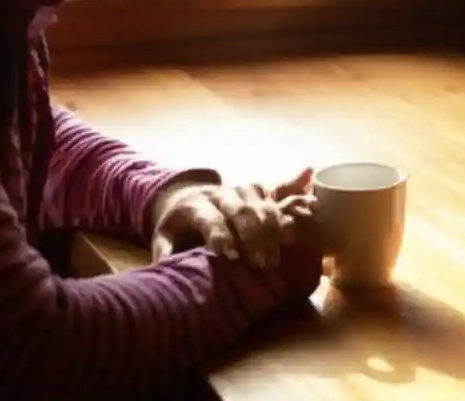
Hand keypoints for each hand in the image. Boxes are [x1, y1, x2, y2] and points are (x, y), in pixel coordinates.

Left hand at [151, 168, 314, 266]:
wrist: (186, 193)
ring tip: (277, 258)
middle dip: (253, 237)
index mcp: (195, 205)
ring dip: (273, 231)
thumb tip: (164, 273)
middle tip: (261, 265)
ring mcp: (241, 190)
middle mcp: (220, 194)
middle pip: (241, 211)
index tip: (231, 257)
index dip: (221, 235)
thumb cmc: (177, 225)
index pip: (210, 219)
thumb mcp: (163, 236)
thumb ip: (164, 252)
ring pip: (262, 205)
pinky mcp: (257, 191)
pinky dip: (290, 209)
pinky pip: (278, 196)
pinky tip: (301, 222)